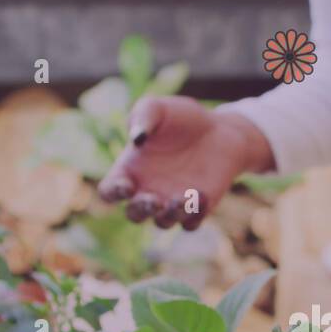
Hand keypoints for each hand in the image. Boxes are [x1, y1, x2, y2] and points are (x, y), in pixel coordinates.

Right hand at [98, 96, 272, 229]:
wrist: (221, 130)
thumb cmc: (182, 118)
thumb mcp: (159, 108)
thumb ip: (143, 115)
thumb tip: (137, 138)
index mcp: (130, 170)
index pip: (109, 191)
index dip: (113, 193)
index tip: (127, 185)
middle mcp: (147, 190)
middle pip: (134, 215)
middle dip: (141, 211)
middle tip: (154, 200)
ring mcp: (171, 202)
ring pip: (162, 223)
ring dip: (170, 215)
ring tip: (183, 197)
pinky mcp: (197, 209)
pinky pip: (190, 224)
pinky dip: (194, 216)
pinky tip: (203, 195)